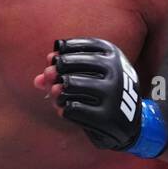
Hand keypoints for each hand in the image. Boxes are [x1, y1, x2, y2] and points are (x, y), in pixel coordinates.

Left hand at [33, 37, 167, 157]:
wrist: (128, 123)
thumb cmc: (103, 92)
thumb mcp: (92, 75)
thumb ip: (63, 71)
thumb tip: (39, 79)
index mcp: (114, 55)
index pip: (83, 45)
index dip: (64, 49)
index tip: (54, 57)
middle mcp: (116, 71)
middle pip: (73, 62)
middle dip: (57, 68)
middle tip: (50, 75)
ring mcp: (113, 94)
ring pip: (70, 84)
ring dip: (56, 90)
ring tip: (56, 94)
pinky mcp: (107, 116)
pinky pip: (73, 108)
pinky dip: (63, 108)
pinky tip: (63, 109)